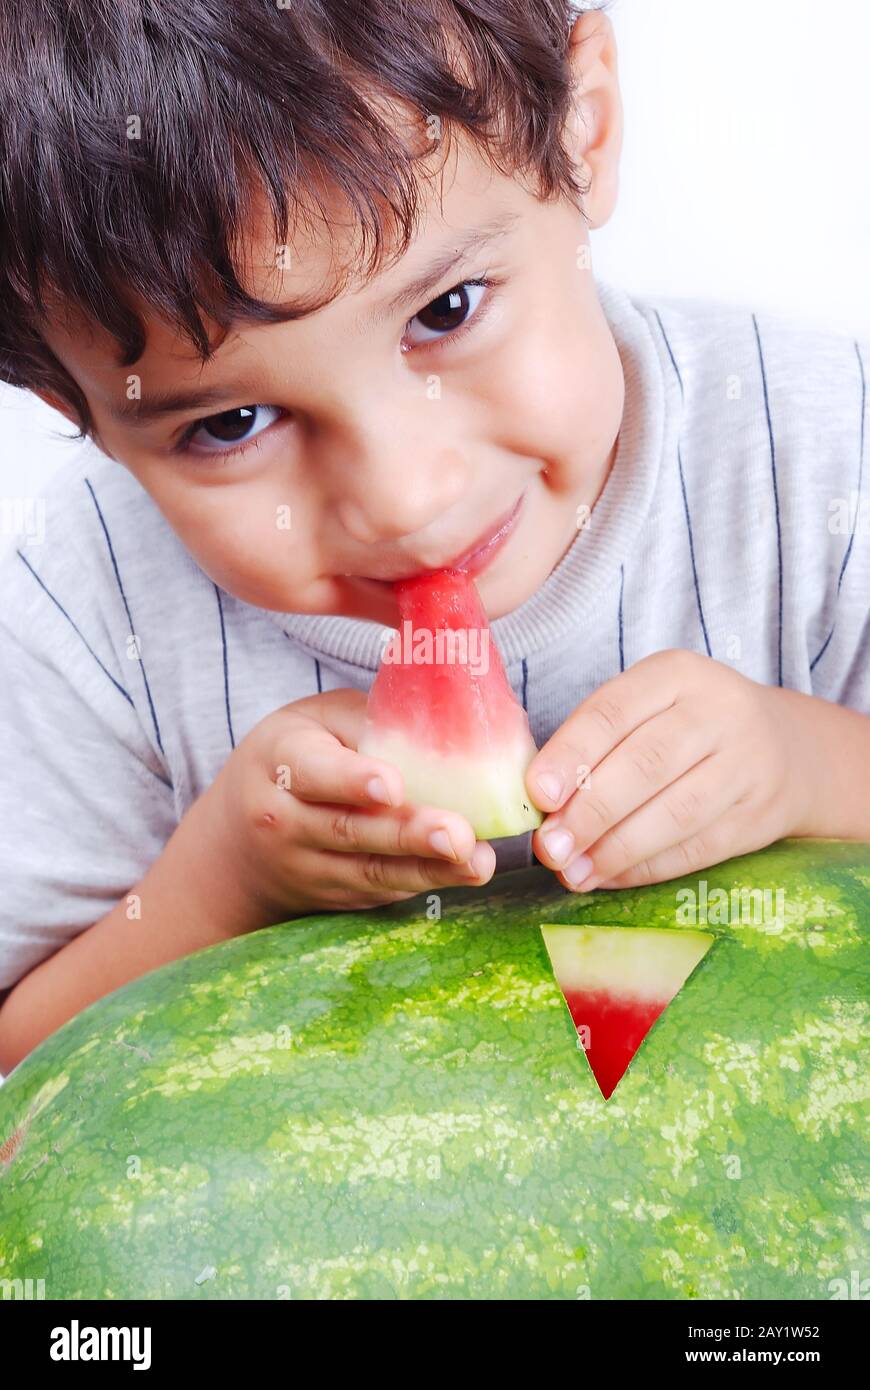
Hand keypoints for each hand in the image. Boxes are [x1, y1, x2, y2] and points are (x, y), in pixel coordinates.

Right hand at [202, 688, 495, 920]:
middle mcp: (285, 821)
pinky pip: (381, 890)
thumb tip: (449, 716)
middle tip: (456, 833)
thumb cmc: (294, 759)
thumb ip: (368, 721)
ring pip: (370, 871)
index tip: (392, 785)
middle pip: (349, 829)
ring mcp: (307, 867)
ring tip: (477, 861)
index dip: (352, 780)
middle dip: (407, 834)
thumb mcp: (315, 723)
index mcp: (280, 762)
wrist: (237, 845)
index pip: (314, 772)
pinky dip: (425, 882)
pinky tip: (464, 871)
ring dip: (429, 869)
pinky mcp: (333, 896)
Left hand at [526, 649, 810, 890]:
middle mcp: (719, 711)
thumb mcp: (649, 707)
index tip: (537, 795)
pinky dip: (647, 868)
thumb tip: (543, 807)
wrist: (789, 748)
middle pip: (647, 764)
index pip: (614, 712)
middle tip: (549, 848)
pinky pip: (698, 848)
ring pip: (676, 813)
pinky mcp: (761, 814)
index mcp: (676, 674)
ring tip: (572, 872)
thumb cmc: (689, 727)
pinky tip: (609, 876)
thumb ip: (597, 744)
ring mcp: (748, 763)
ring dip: (616, 849)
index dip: (572, 755)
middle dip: (591, 812)